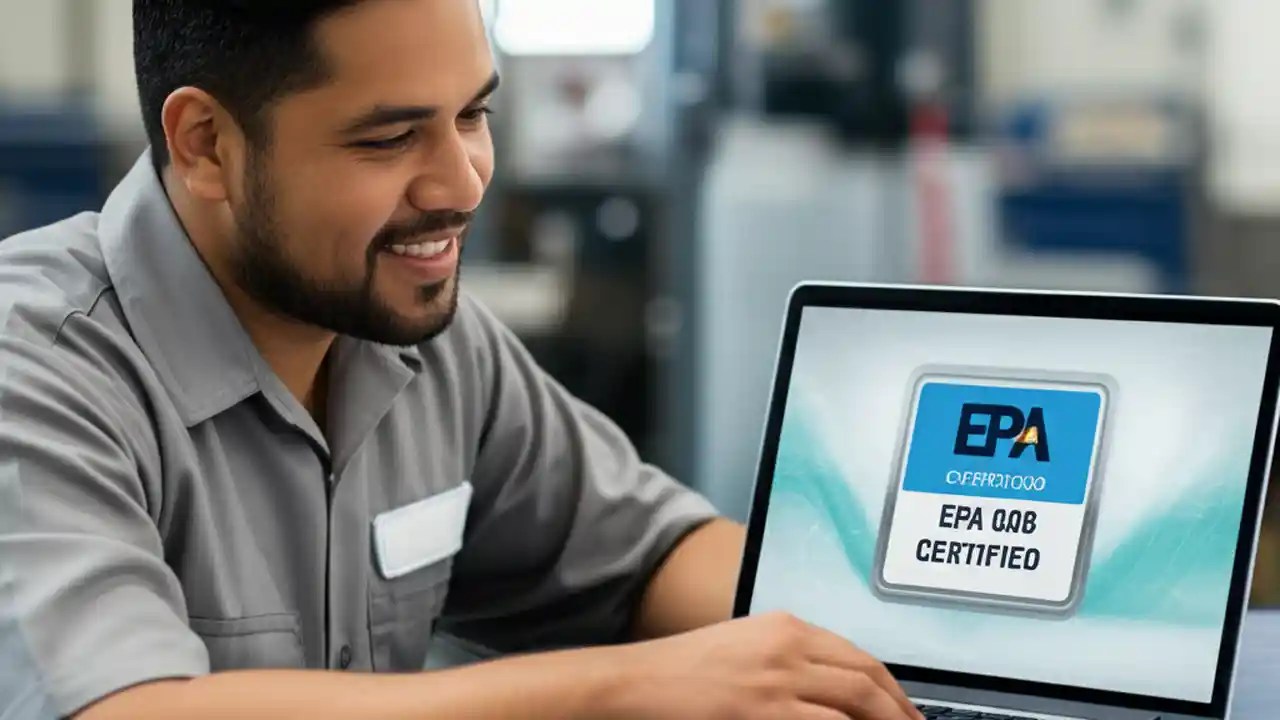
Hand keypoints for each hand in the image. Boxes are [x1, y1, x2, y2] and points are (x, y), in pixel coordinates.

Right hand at [602, 611, 923, 719]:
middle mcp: (789, 649)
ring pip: (857, 707)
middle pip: (867, 681)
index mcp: (785, 627)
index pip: (858, 657)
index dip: (892, 689)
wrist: (636, 684)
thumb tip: (828, 686)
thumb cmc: (681, 672)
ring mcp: (780, 684)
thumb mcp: (741, 646)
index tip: (905, 710)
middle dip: (900, 712)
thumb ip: (786, 657)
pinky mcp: (767, 714)